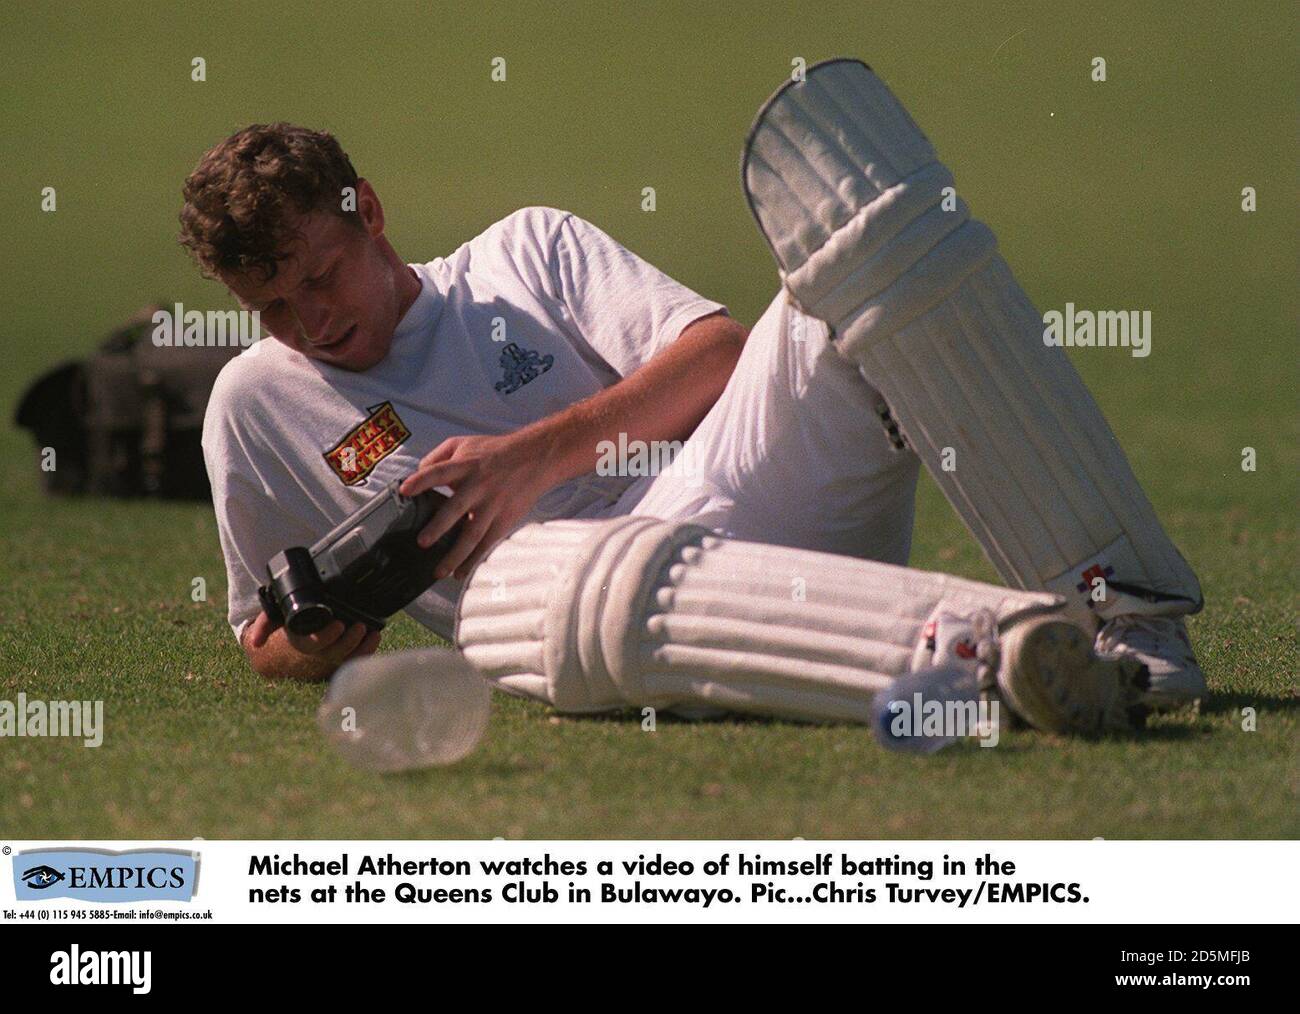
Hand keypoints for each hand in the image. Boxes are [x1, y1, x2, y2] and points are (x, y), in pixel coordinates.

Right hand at [244, 611, 380, 680]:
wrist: (285, 654)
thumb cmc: (283, 631)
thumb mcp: (271, 622)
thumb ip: (263, 624)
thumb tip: (255, 640)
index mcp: (299, 645)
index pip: (314, 644)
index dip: (327, 636)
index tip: (338, 623)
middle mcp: (316, 657)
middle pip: (335, 653)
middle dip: (349, 641)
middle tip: (360, 625)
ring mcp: (330, 660)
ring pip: (348, 659)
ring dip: (362, 648)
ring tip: (373, 632)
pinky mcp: (340, 661)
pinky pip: (355, 660)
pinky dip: (367, 652)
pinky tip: (375, 638)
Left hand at [399, 432, 556, 579]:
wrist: (535, 458)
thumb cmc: (494, 452)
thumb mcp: (464, 444)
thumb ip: (437, 457)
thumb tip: (417, 475)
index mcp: (465, 466)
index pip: (440, 472)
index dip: (422, 480)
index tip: (405, 491)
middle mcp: (478, 486)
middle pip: (456, 508)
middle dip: (439, 526)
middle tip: (423, 542)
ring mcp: (492, 505)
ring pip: (472, 533)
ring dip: (455, 555)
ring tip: (439, 571)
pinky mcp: (505, 519)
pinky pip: (487, 543)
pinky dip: (474, 560)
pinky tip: (460, 573)